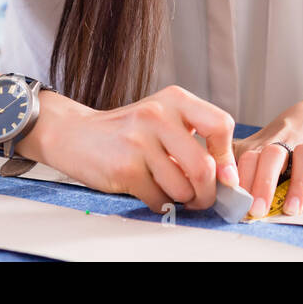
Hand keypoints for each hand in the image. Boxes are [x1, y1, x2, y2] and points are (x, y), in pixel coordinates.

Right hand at [36, 85, 237, 213]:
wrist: (76, 135)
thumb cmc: (127, 131)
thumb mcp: (163, 119)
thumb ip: (193, 138)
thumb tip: (226, 177)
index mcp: (175, 99)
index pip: (220, 124)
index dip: (226, 156)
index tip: (225, 175)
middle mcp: (159, 116)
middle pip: (203, 166)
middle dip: (207, 192)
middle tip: (203, 199)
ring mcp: (140, 141)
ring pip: (181, 188)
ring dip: (182, 200)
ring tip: (172, 192)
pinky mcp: (125, 167)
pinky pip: (158, 198)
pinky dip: (160, 204)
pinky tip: (151, 192)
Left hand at [234, 98, 302, 218]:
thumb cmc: (276, 142)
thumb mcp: (252, 146)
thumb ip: (232, 161)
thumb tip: (209, 182)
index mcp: (262, 145)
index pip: (249, 156)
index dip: (242, 178)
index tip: (237, 201)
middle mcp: (286, 144)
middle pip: (273, 154)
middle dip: (265, 181)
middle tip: (258, 209)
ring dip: (299, 183)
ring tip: (291, 209)